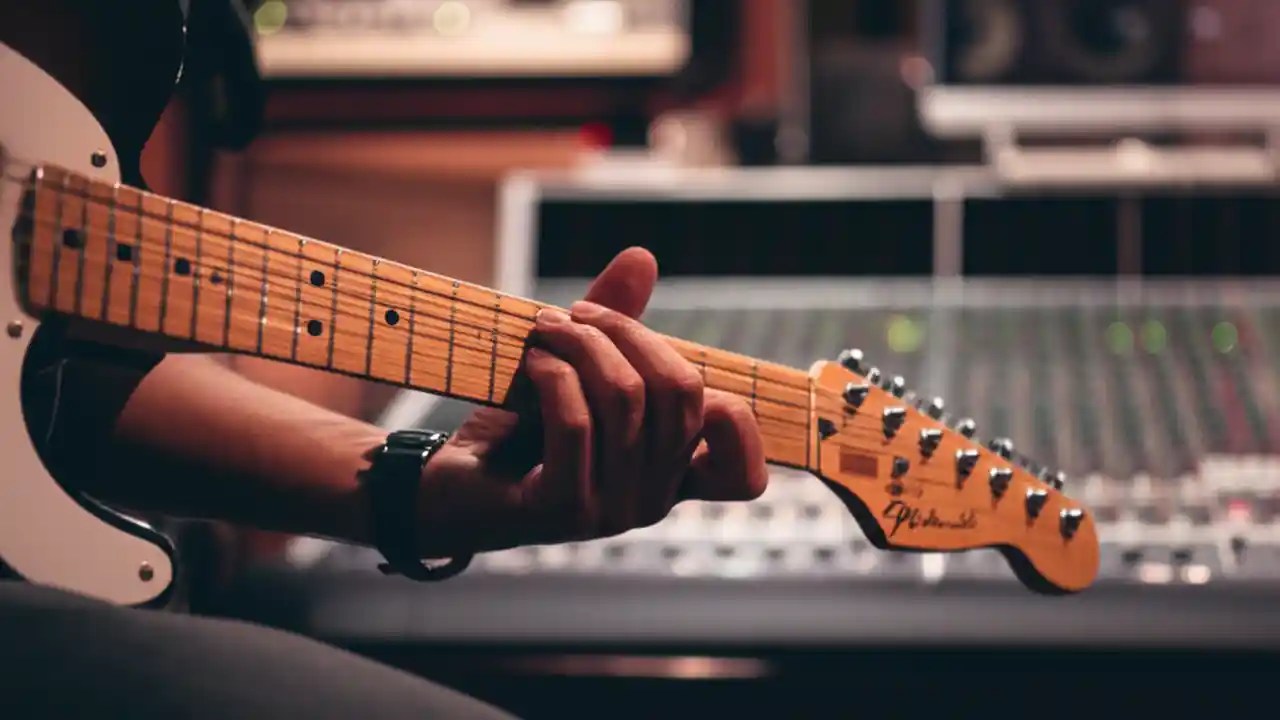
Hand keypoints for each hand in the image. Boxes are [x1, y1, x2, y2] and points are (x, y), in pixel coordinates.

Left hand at [413, 248, 767, 556]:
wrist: (446, 489)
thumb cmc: (517, 433)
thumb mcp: (576, 373)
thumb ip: (617, 324)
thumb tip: (642, 257)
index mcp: (668, 480)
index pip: (745, 474)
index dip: (735, 418)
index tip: (662, 358)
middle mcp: (650, 504)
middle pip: (680, 395)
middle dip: (629, 335)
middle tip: (576, 317)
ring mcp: (608, 512)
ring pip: (626, 399)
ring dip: (581, 344)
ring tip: (545, 328)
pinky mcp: (559, 508)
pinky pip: (576, 420)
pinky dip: (554, 373)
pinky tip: (531, 361)